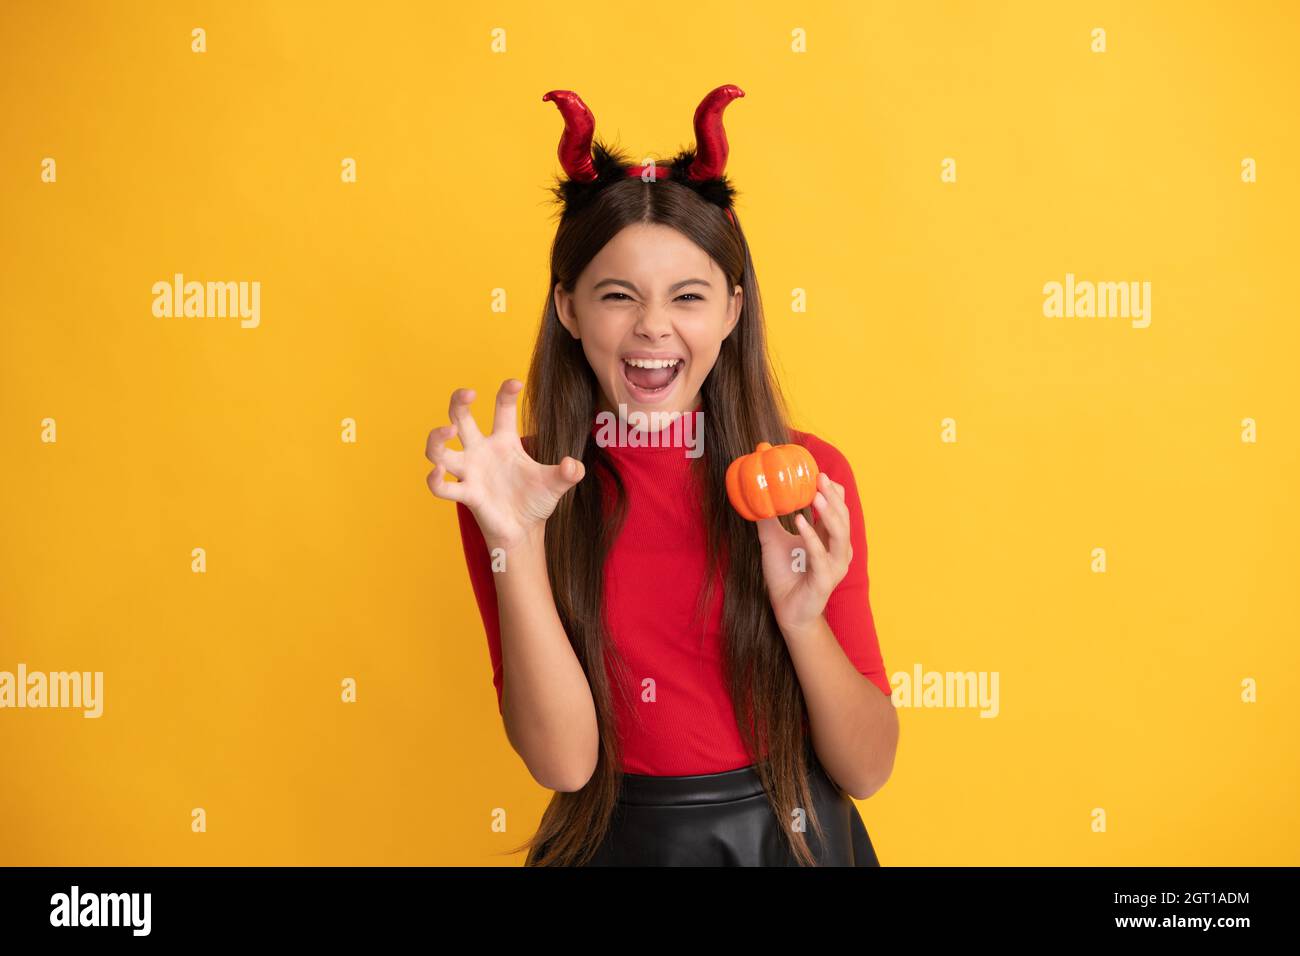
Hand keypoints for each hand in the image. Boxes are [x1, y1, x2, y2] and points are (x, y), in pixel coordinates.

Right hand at [425, 379, 584, 551]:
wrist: (525, 530)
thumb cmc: (535, 501)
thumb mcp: (556, 483)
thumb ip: (568, 473)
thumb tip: (573, 465)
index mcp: (504, 441)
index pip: (501, 409)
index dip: (506, 393)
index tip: (516, 383)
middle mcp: (481, 451)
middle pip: (460, 418)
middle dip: (458, 402)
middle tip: (468, 393)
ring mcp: (470, 472)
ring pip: (439, 449)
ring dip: (437, 438)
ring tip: (448, 430)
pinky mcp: (466, 494)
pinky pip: (440, 486)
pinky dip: (435, 479)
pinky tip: (438, 471)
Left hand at [756, 472, 852, 637]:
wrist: (787, 612)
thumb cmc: (785, 576)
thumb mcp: (774, 542)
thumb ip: (769, 520)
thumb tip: (756, 495)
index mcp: (830, 539)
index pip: (839, 509)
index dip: (833, 491)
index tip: (818, 473)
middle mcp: (838, 550)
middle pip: (843, 517)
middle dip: (833, 496)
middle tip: (820, 478)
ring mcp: (834, 565)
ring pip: (839, 535)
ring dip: (828, 513)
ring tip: (815, 495)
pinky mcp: (825, 580)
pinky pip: (820, 555)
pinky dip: (811, 537)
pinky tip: (800, 522)